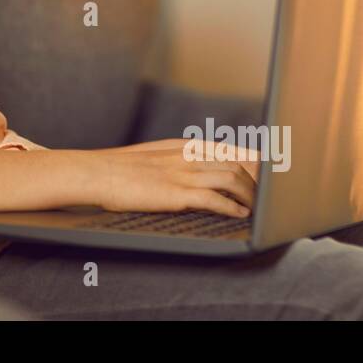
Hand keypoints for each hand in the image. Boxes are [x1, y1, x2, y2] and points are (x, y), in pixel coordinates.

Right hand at [94, 140, 258, 217]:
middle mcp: (186, 156)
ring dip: (249, 196)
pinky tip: (240, 215)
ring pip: (231, 179)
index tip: (264, 172)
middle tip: (266, 197)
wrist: (95, 173)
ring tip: (256, 209)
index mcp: (180, 147)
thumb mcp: (151, 158)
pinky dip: (232, 208)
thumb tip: (188, 172)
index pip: (226, 150)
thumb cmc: (117, 170)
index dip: (250, 162)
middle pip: (235, 164)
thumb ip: (172, 161)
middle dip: (255, 182)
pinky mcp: (176, 193)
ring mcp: (182, 173)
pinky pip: (214, 199)